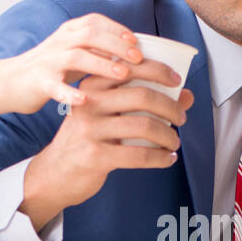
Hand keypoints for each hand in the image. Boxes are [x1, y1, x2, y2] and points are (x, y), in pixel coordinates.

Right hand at [0, 14, 144, 125]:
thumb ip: (97, 48)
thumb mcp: (72, 51)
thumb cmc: (49, 68)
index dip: (117, 29)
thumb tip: (134, 51)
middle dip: (117, 44)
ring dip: (102, 64)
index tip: (136, 41)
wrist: (10, 82)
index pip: (95, 22)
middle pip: (90, 34)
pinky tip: (85, 100)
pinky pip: (54, 86)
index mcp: (68, 33)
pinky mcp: (38, 82)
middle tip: (138, 59)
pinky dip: (69, 92)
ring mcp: (47, 62)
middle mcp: (58, 43)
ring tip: (123, 75)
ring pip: (76, 56)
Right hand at [19, 70, 194, 230]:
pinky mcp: (94, 156)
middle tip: (181, 118)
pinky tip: (167, 159)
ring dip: (168, 135)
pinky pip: (139, 155)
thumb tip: (186, 94)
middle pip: (142, 96)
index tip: (179, 83)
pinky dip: (160, 158)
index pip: (130, 68)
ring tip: (174, 142)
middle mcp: (88, 103)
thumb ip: (142, 100)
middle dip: (171, 108)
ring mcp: (90, 130)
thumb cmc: (87, 138)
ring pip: (144, 126)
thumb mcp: (106, 113)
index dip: (160, 71)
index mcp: (91, 86)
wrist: (55, 172)